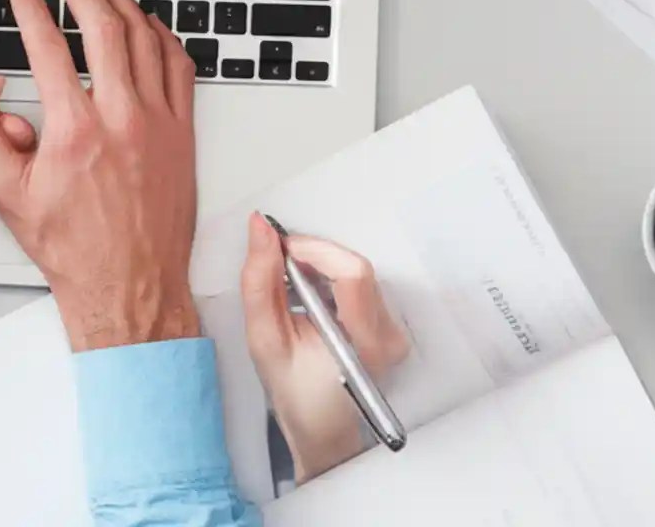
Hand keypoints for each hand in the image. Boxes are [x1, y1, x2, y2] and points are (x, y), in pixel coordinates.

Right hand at [0, 0, 199, 351]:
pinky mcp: (184, 134)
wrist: (129, 281)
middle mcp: (123, 119)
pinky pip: (181, 70)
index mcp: (74, 130)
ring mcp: (160, 124)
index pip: (49, 47)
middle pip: (107, 29)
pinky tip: (150, 28)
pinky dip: (165, 39)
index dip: (32, 8)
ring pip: (149, 42)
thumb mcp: (8, 193)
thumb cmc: (74, 246)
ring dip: (126, 6)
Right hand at [240, 213, 408, 483]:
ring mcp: (394, 329)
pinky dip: (331, 278)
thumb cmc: (294, 392)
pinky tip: (309, 294)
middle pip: (356, 268)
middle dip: (314, 255)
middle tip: (278, 260)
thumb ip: (260, 282)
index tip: (280, 246)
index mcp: (366, 344)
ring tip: (290, 282)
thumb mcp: (264, 339)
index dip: (314, 250)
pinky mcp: (389, 323)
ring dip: (321, 265)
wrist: (320, 424)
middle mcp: (389, 334)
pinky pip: (361, 284)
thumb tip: (261, 231)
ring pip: (358, 272)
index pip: (352, 273)